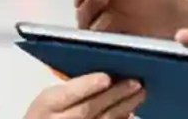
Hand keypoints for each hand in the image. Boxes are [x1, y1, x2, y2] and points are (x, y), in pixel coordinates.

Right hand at [24, 73, 144, 118]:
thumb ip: (72, 88)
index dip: (87, 86)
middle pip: (88, 109)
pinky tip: (131, 113)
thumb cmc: (50, 113)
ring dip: (123, 108)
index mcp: (46, 103)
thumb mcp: (51, 98)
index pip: (68, 94)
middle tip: (135, 82)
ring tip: (140, 93)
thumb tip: (108, 75)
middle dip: (113, 95)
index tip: (106, 77)